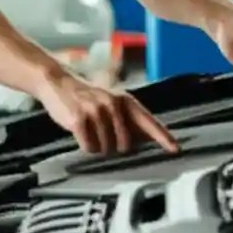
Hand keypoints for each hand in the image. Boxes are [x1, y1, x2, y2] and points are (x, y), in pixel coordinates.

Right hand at [35, 70, 178, 154]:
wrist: (57, 82)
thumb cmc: (86, 97)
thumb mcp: (110, 103)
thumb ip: (129, 120)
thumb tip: (149, 139)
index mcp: (124, 100)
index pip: (149, 122)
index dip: (163, 137)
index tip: (176, 149)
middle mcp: (113, 103)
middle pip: (125, 145)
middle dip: (114, 146)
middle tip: (102, 133)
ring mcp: (95, 111)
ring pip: (105, 148)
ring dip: (97, 145)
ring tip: (89, 129)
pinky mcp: (79, 119)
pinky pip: (89, 147)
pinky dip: (85, 146)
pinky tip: (80, 132)